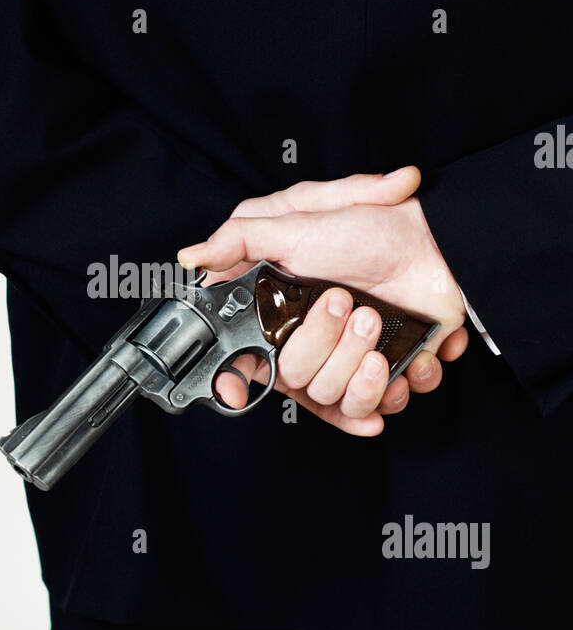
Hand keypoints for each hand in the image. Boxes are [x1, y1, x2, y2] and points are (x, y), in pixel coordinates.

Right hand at [177, 167, 468, 434]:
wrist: (439, 244)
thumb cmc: (372, 226)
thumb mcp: (296, 221)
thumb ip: (239, 239)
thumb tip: (189, 257)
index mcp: (280, 311)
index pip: (245, 358)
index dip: (236, 378)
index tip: (235, 389)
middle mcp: (311, 340)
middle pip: (299, 378)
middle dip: (329, 346)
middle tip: (351, 305)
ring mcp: (349, 359)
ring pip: (338, 398)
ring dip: (365, 370)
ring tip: (380, 324)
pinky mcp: (386, 371)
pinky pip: (379, 407)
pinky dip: (397, 390)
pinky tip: (408, 363)